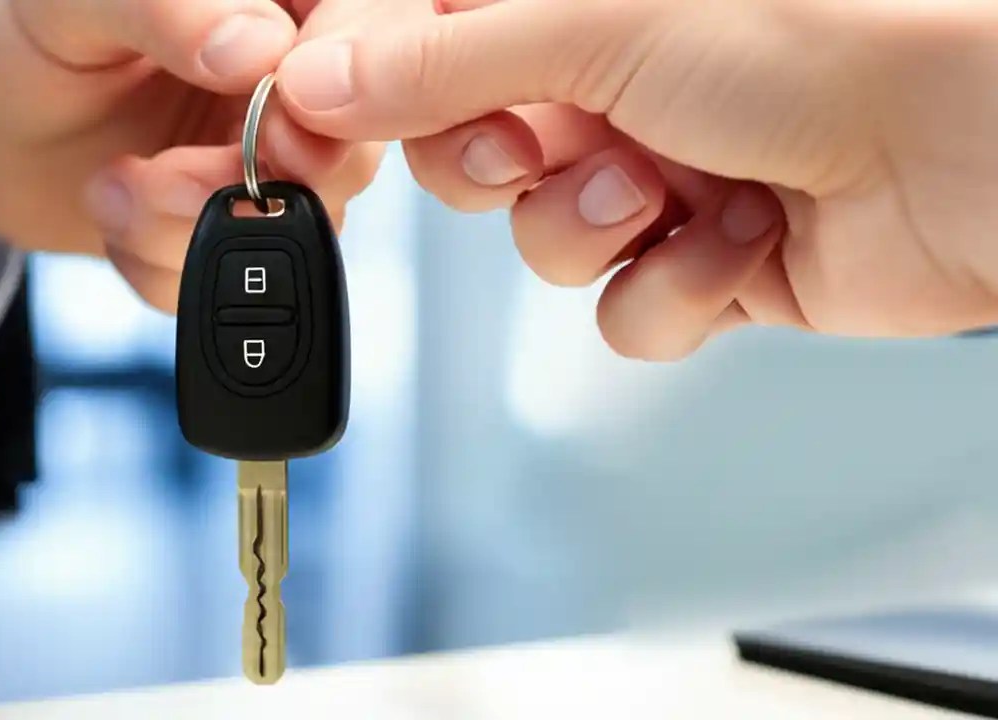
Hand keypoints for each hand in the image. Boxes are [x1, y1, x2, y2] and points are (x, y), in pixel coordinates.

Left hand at [0, 0, 381, 312]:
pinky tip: (120, 216)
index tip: (267, 120)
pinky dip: (164, 268)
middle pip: (348, 154)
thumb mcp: (73, 2)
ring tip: (116, 188)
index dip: (330, 95)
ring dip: (189, 232)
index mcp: (281, 6)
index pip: (364, 41)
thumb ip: (167, 7)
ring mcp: (275, 167)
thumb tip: (256, 46)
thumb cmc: (23, 38)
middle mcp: (295, 87)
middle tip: (161, 173)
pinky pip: (235, 285)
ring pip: (294, 236)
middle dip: (245, 183)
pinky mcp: (242, 237)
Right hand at [276, 0, 997, 359]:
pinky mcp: (705, 263)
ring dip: (590, 230)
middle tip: (534, 148)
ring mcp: (658, 175)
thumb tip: (315, 82)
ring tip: (663, 193)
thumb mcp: (595, 26)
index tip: (331, 111)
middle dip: (497, 167)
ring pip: (540, 245)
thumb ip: (441, 63)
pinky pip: (622, 311)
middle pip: (469, 153)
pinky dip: (670, 291)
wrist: (972, 149)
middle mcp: (614, 84)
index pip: (429, 42)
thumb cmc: (829, 39)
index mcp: (578, 5)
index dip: (378, 84)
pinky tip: (735, 242)